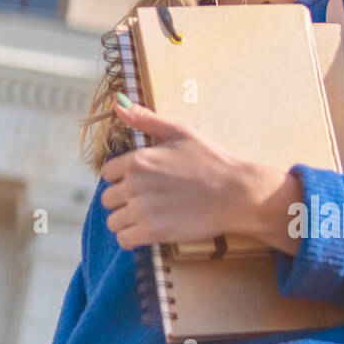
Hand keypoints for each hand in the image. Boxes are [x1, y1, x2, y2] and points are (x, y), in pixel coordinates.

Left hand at [101, 100, 264, 250]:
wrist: (236, 193)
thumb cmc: (211, 161)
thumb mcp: (181, 132)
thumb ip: (146, 120)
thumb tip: (119, 104)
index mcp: (138, 160)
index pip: (107, 174)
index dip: (122, 178)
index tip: (139, 183)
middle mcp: (136, 184)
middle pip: (108, 199)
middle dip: (123, 201)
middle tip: (145, 203)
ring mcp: (144, 210)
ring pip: (113, 221)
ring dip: (126, 221)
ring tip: (145, 219)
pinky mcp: (155, 232)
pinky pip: (124, 240)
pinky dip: (132, 238)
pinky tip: (145, 233)